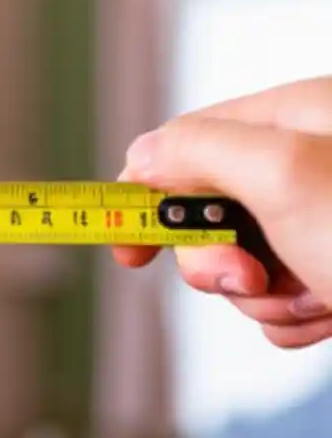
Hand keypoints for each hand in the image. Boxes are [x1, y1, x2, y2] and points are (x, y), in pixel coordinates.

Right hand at [114, 76, 331, 348]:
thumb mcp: (285, 174)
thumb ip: (198, 151)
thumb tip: (140, 153)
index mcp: (294, 119)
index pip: (184, 143)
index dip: (144, 193)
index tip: (125, 247)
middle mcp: (308, 165)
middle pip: (207, 213)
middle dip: (218, 261)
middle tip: (250, 276)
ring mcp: (324, 222)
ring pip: (243, 265)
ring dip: (265, 297)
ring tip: (320, 298)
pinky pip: (283, 299)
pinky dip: (298, 318)